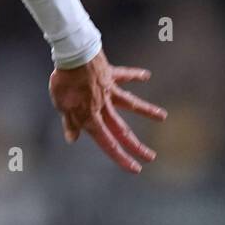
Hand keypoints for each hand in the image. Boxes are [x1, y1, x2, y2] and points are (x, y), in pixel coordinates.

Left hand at [48, 50, 166, 173]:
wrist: (74, 55)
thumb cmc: (65, 81)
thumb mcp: (61, 105)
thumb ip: (70, 122)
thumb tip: (73, 139)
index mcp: (91, 117)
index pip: (107, 143)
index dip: (121, 158)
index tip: (135, 169)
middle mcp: (104, 106)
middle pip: (122, 130)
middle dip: (136, 146)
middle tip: (151, 156)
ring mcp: (110, 90)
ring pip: (131, 103)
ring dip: (147, 111)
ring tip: (163, 117)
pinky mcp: (111, 74)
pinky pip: (125, 75)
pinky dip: (136, 75)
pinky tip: (147, 75)